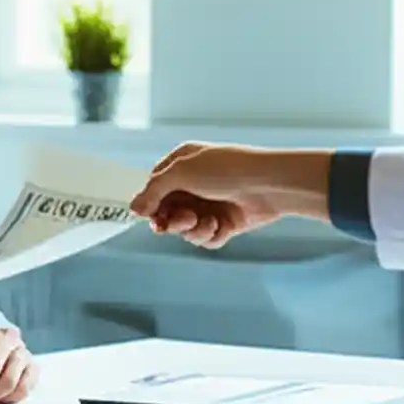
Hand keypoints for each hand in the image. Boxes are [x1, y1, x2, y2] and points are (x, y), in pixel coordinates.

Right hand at [131, 143, 310, 248]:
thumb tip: (133, 208)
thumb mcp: (182, 172)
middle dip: (173, 221)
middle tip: (184, 219)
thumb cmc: (228, 169)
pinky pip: (205, 238)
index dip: (150, 205)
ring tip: (207, 222)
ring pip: (185, 229)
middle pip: (167, 212)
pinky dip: (210, 236)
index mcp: (182, 164)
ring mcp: (209, 204)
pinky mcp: (224, 223)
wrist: (270, 185)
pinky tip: (220, 227)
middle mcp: (194, 185)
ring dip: (193, 230)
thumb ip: (153, 190)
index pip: (154, 188)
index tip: (150, 215)